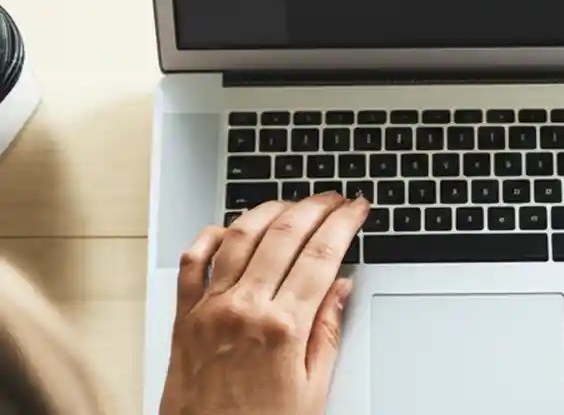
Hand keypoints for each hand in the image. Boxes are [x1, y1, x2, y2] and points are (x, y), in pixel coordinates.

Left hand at [159, 193, 369, 414]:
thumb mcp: (312, 389)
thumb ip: (327, 332)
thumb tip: (340, 288)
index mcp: (284, 328)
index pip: (322, 255)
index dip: (344, 222)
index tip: (356, 209)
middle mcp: (245, 310)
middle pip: (286, 235)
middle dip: (316, 207)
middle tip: (333, 199)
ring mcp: (210, 310)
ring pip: (241, 237)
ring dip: (271, 211)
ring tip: (293, 204)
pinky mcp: (183, 318)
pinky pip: (192, 263)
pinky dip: (209, 237)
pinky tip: (229, 229)